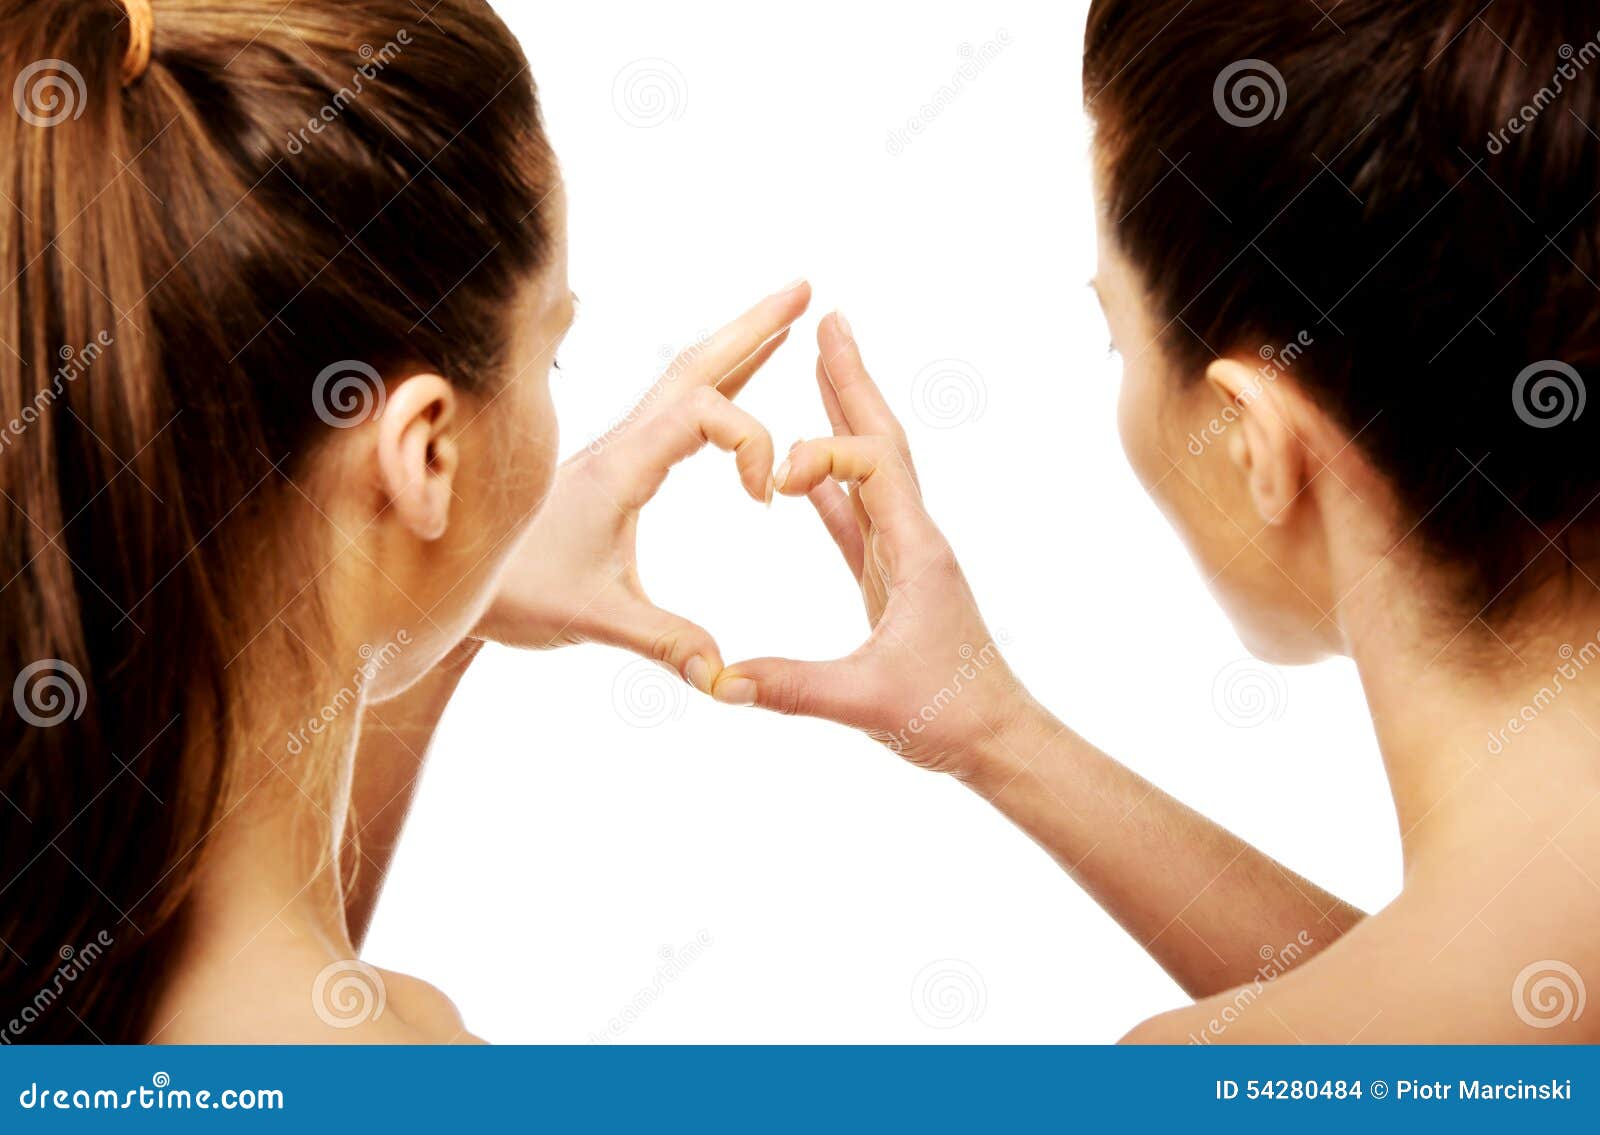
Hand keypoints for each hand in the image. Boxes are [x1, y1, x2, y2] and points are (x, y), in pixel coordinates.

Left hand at [475, 281, 811, 693]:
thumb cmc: (517, 594)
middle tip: (804, 291)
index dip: (751, 442)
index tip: (764, 500)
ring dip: (737, 346)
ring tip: (786, 321)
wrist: (457, 585)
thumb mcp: (592, 619)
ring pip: (685, 379)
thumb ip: (661, 641)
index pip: (704, 413)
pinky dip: (716, 384)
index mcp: (622, 464)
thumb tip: (723, 676)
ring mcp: (620, 449)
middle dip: (753, 328)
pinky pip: (675, 407)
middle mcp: (622, 442)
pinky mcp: (617, 464)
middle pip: (696, 365)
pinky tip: (734, 384)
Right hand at [712, 313, 1033, 775]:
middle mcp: (914, 539)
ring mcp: (903, 555)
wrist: (995, 737)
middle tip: (829, 320)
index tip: (777, 477)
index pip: (873, 466)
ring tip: (819, 365)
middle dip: (852, 380)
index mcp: (916, 552)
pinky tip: (807, 469)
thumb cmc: (948, 716)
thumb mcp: (866, 703)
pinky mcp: (891, 579)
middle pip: (880, 441)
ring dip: (844, 415)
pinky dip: (831, 481)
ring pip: (870, 469)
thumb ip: (792, 687)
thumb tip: (720, 678)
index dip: (823, 454)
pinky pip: (856, 515)